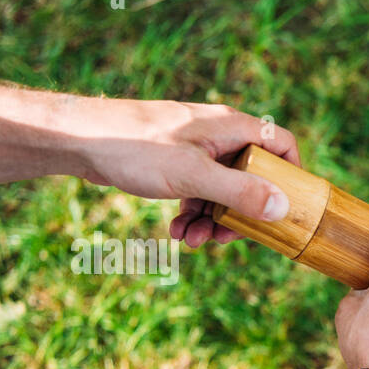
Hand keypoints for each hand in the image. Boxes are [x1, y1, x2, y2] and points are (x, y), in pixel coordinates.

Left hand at [71, 97, 300, 247]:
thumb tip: (283, 207)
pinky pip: (196, 190)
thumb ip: (240, 192)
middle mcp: (217, 134)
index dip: (292, 176)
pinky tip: (176, 231)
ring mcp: (195, 147)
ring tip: (191, 240)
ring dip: (211, 219)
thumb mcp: (194, 176)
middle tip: (227, 238)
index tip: (288, 208)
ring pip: (221, 189)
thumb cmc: (135, 148)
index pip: (282, 145)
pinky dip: (191, 212)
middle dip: (241, 212)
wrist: (77, 138)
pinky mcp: (174, 161)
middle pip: (251, 176)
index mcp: (231, 127)